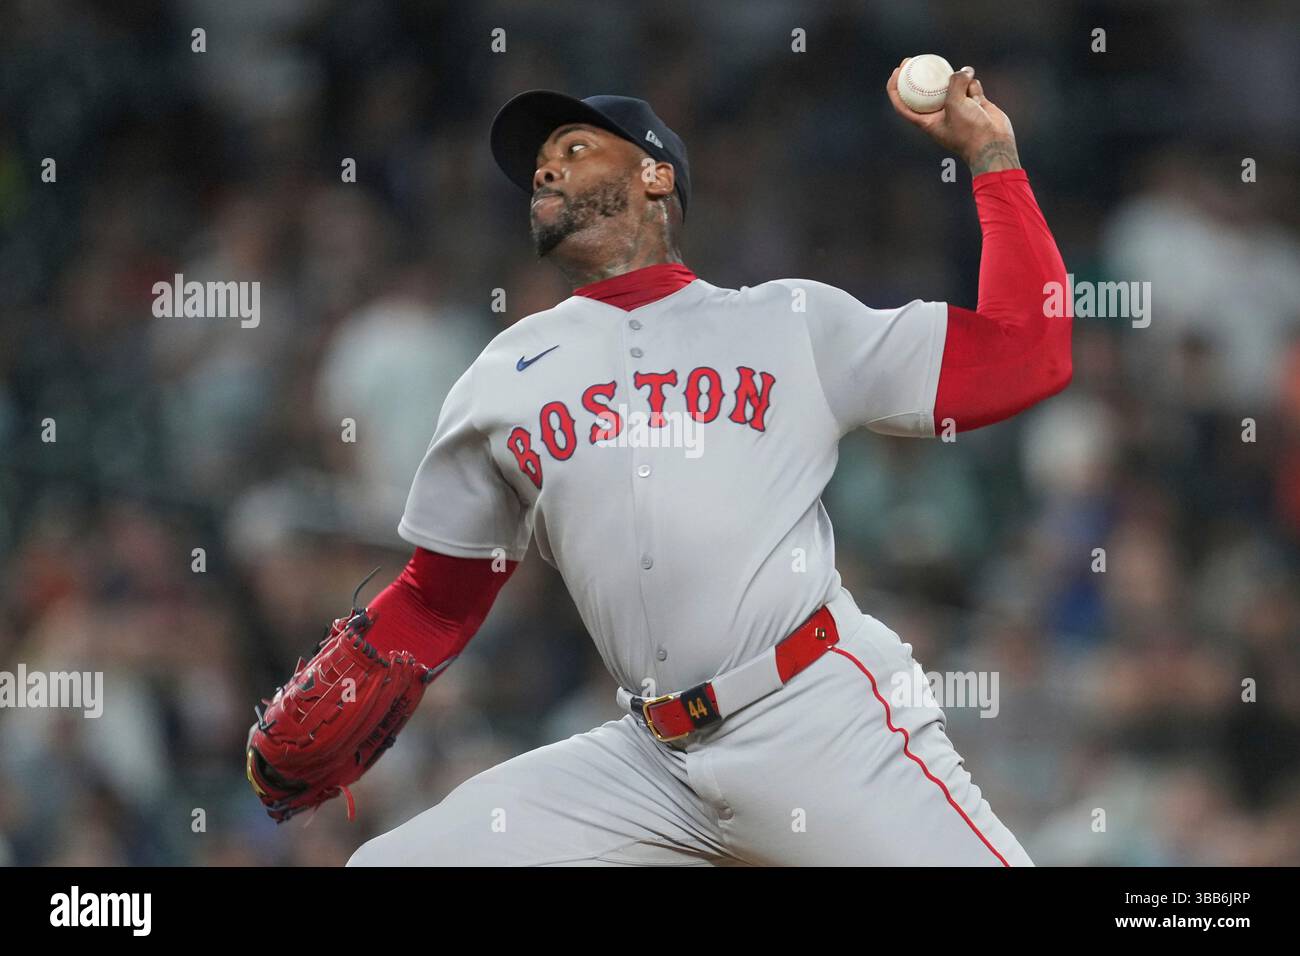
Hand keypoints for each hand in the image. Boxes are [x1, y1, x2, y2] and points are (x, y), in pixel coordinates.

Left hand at [886, 60, 1019, 173]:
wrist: (994, 144)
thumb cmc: (969, 131)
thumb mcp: (956, 105)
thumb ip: (955, 85)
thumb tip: (964, 71)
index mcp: (926, 121)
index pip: (903, 104)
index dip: (895, 88)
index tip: (897, 71)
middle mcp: (939, 114)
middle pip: (923, 90)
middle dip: (918, 74)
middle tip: (916, 59)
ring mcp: (956, 107)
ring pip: (951, 84)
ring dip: (959, 82)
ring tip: (967, 92)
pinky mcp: (972, 102)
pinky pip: (970, 86)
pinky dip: (974, 87)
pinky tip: (979, 98)